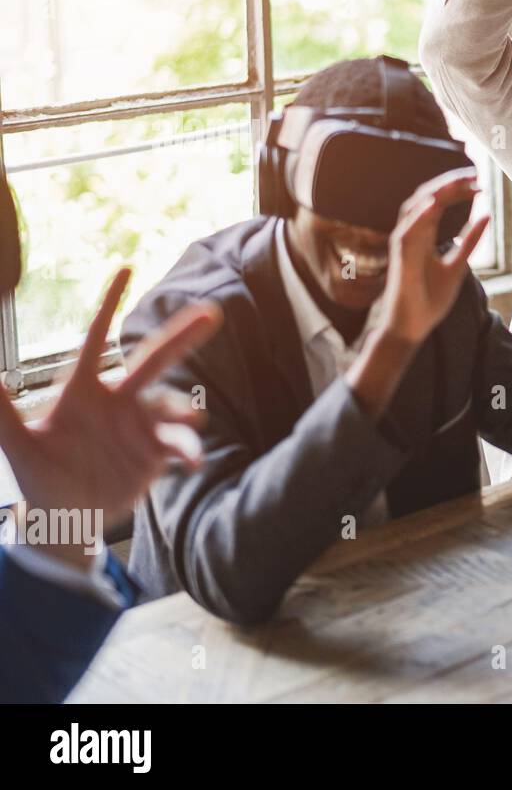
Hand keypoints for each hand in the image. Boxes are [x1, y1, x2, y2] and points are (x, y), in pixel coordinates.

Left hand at [0, 268, 220, 568]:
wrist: (65, 521)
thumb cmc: (38, 478)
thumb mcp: (18, 446)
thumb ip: (1, 411)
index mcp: (83, 390)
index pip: (97, 339)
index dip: (109, 304)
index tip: (126, 268)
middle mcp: (117, 401)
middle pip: (152, 360)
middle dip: (183, 335)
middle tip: (212, 313)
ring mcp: (140, 425)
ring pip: (171, 404)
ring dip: (184, 409)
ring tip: (190, 421)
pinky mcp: (155, 452)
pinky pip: (179, 443)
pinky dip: (188, 448)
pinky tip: (192, 460)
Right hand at [375, 168, 488, 347]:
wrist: (413, 328)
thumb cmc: (429, 299)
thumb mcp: (458, 266)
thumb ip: (471, 242)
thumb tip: (487, 215)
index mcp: (424, 235)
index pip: (438, 202)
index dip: (457, 190)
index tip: (480, 182)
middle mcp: (411, 235)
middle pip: (427, 198)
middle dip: (449, 184)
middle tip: (474, 174)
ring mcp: (403, 246)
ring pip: (414, 208)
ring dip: (435, 193)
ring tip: (457, 182)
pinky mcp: (399, 260)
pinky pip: (406, 233)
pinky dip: (418, 217)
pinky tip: (433, 205)